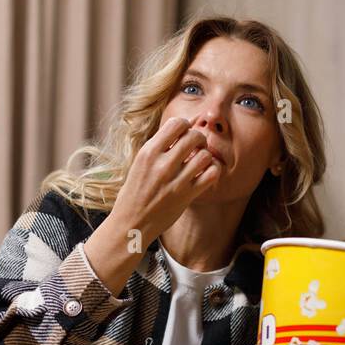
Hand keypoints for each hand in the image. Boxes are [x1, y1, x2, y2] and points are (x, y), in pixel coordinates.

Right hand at [112, 116, 222, 243]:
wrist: (131, 222)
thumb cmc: (136, 190)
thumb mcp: (142, 161)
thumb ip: (162, 143)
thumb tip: (189, 122)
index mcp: (148, 152)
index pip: (176, 123)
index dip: (185, 126)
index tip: (184, 135)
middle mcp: (162, 165)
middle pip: (193, 137)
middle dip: (199, 138)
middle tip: (196, 147)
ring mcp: (175, 182)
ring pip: (205, 155)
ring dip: (206, 155)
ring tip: (200, 161)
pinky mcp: (186, 197)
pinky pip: (211, 175)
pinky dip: (213, 170)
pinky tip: (205, 173)